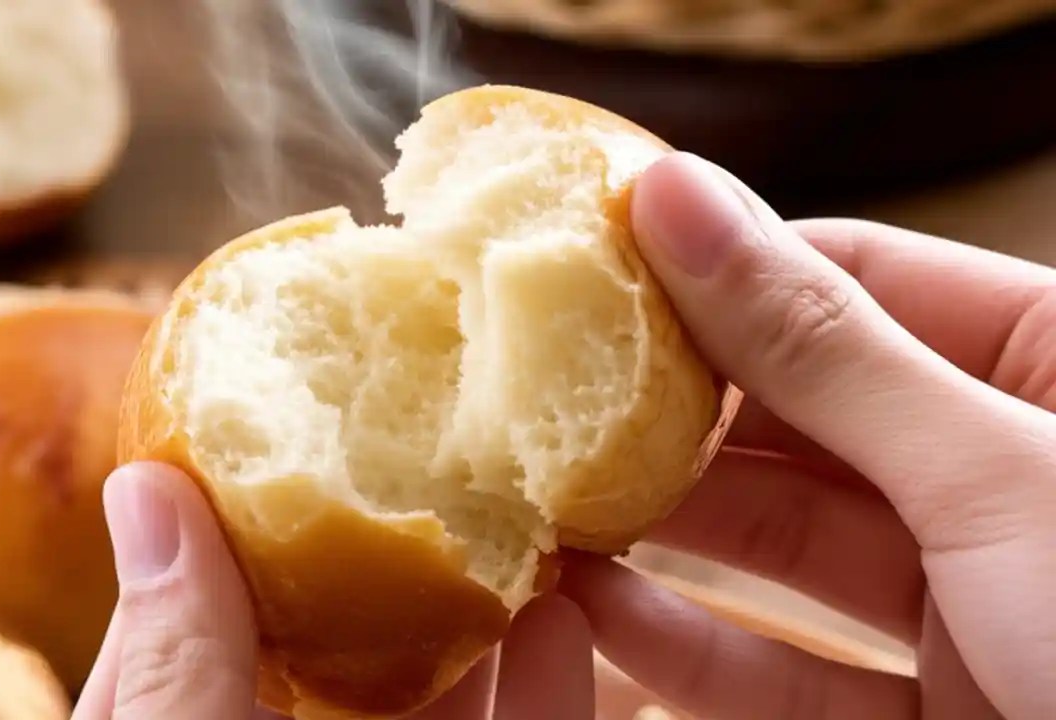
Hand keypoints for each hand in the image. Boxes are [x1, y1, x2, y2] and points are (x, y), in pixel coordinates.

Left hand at [71, 462, 599, 718]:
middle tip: (442, 428)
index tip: (302, 404)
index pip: (209, 594)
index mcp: (190, 714)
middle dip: (397, 534)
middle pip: (347, 626)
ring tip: (528, 496)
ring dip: (491, 599)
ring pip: (447, 686)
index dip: (251, 499)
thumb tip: (145, 484)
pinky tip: (573, 618)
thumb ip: (166, 659)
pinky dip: (553, 693)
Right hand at [562, 153, 1055, 719]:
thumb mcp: (995, 473)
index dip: (721, 270)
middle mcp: (1009, 475)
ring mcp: (968, 598)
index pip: (856, 278)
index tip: (592, 268)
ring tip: (553, 497)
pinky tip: (599, 604)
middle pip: (804, 411)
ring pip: (784, 539)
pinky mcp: (929, 708)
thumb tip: (682, 200)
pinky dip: (691, 640)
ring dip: (667, 525)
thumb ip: (825, 344)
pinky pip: (787, 665)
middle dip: (677, 409)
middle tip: (547, 394)